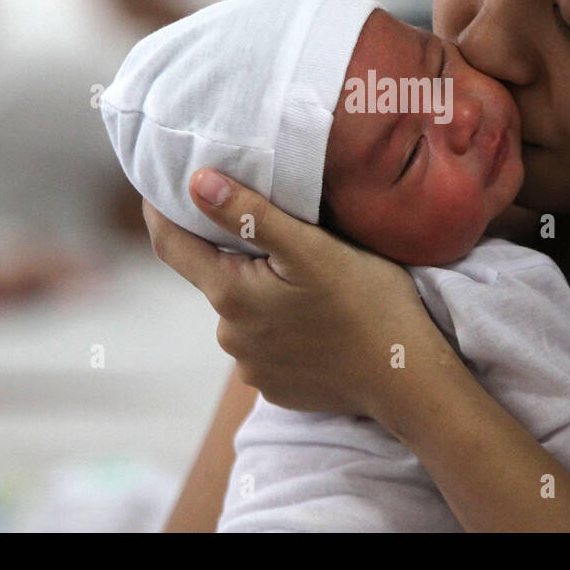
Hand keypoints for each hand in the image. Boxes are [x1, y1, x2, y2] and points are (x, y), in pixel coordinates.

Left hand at [142, 169, 447, 417]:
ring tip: (308, 279)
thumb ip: (250, 215)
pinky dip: (281, 326)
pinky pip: (266, 343)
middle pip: (215, 277)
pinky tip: (317, 319)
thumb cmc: (368, 303)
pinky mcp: (276, 387)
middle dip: (234, 252)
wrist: (407, 378)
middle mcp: (230, 336)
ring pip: (243, 311)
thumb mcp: (311, 248)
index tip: (164, 185)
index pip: (170, 245)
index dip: (161, 211)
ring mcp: (252, 367)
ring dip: (262, 291)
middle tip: (278, 231)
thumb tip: (197, 182)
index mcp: (230, 295)